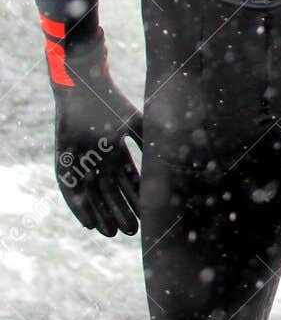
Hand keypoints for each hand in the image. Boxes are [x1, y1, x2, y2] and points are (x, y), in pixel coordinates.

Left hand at [53, 36, 141, 236]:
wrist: (83, 86)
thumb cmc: (111, 102)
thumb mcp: (136, 123)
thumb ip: (152, 142)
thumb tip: (178, 155)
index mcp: (117, 152)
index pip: (129, 181)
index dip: (137, 199)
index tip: (147, 216)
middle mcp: (98, 161)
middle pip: (111, 193)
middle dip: (122, 212)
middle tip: (131, 232)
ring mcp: (80, 162)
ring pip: (92, 195)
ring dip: (102, 214)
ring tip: (112, 233)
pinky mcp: (63, 162)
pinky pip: (70, 191)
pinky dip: (79, 207)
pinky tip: (87, 221)